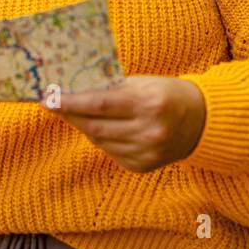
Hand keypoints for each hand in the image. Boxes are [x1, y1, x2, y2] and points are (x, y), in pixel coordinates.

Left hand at [42, 75, 206, 172]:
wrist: (200, 122)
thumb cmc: (167, 94)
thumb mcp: (143, 83)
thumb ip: (111, 88)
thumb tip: (74, 90)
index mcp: (148, 104)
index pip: (99, 104)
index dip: (70, 102)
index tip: (48, 98)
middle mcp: (148, 131)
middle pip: (95, 126)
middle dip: (71, 115)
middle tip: (53, 104)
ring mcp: (146, 152)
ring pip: (100, 141)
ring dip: (84, 127)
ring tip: (75, 113)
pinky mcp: (142, 166)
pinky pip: (110, 152)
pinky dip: (101, 139)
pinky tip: (100, 128)